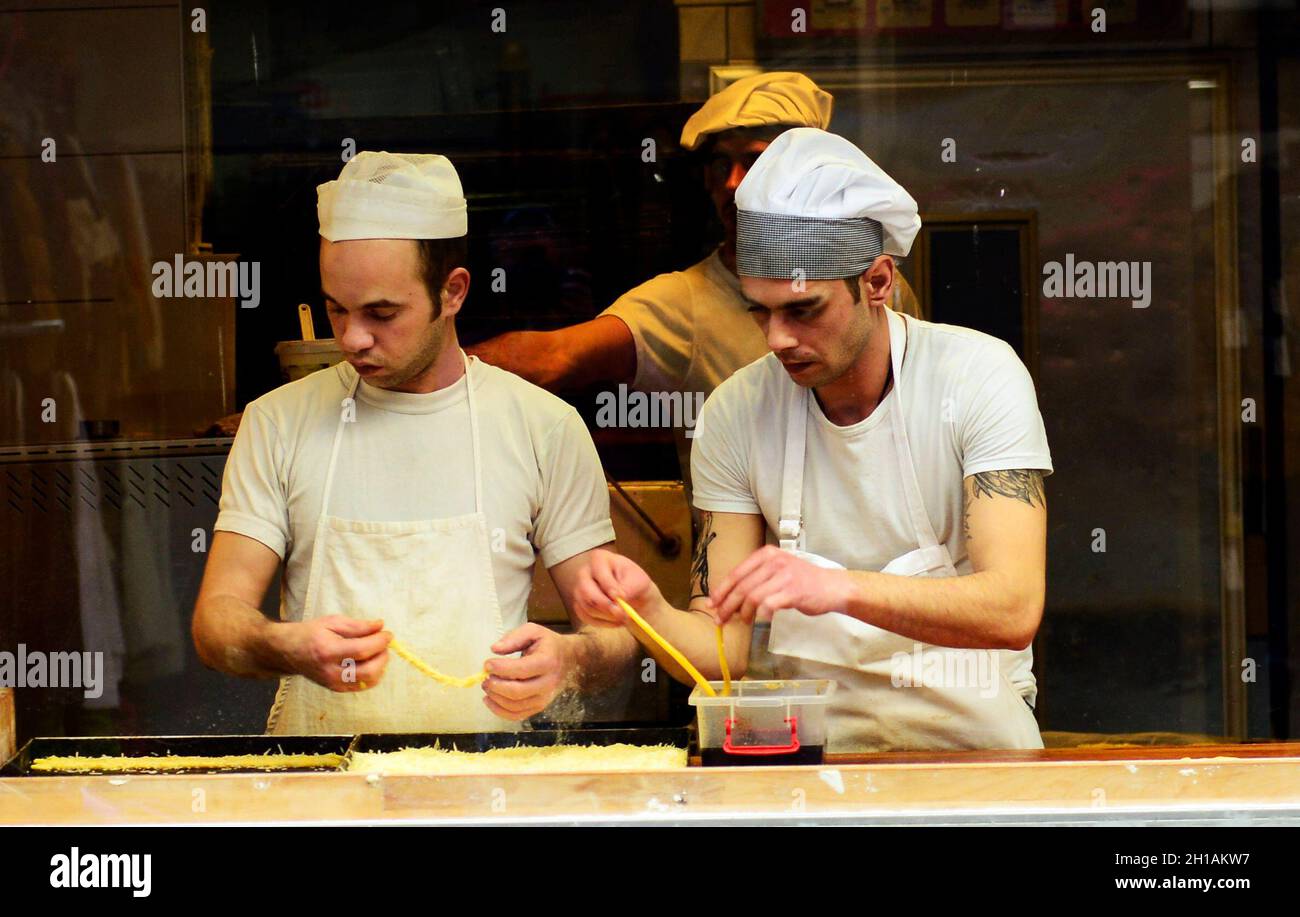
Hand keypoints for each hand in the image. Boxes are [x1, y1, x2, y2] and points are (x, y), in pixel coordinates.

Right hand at [279, 615, 390, 691]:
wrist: (288, 652)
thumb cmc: (310, 633)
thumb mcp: (332, 622)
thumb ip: (358, 626)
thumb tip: (380, 626)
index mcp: (328, 651)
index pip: (362, 650)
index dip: (380, 642)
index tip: (388, 633)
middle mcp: (331, 671)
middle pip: (369, 671)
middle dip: (383, 656)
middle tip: (384, 643)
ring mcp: (334, 684)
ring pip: (369, 681)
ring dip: (380, 665)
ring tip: (377, 651)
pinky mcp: (337, 689)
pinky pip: (363, 685)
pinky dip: (373, 674)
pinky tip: (370, 661)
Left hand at [482, 623, 570, 720]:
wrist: (568, 659)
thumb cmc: (547, 644)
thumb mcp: (533, 631)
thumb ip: (513, 638)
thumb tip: (495, 649)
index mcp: (547, 662)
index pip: (522, 670)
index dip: (501, 668)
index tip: (487, 664)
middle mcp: (548, 683)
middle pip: (517, 692)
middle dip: (495, 685)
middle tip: (485, 677)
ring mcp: (544, 698)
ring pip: (515, 706)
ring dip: (495, 697)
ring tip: (486, 685)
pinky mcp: (538, 707)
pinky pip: (516, 715)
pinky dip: (499, 710)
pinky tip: (490, 699)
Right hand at [570, 548, 664, 627]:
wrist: (633, 594)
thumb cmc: (635, 582)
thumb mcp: (637, 581)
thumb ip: (627, 590)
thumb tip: (617, 603)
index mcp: (599, 559)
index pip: (599, 573)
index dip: (609, 586)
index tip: (621, 597)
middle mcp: (585, 573)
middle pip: (586, 591)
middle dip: (605, 605)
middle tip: (622, 614)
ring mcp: (579, 589)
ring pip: (586, 607)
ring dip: (606, 616)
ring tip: (623, 618)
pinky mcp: (579, 605)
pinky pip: (585, 617)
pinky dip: (602, 623)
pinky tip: (616, 622)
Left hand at [710, 546, 847, 625]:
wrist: (832, 587)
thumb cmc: (802, 582)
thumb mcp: (777, 571)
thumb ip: (756, 579)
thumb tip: (728, 598)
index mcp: (766, 554)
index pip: (736, 573)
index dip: (721, 590)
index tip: (712, 603)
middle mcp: (774, 561)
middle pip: (741, 586)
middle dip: (727, 605)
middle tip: (720, 619)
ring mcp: (784, 575)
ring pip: (752, 596)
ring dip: (743, 612)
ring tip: (742, 621)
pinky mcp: (793, 591)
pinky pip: (769, 605)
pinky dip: (761, 614)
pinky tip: (760, 620)